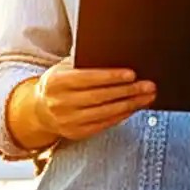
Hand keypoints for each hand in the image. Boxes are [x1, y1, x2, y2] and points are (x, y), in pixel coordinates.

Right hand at [31, 58, 156, 140]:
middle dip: (128, 91)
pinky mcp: (75, 133)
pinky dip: (121, 115)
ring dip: (129, 104)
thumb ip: (85, 63)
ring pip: (104, 112)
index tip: (132, 74)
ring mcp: (66, 120)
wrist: (40, 109)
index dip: (110, 76)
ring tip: (147, 96)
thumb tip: (118, 56)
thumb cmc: (60, 82)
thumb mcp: (65, 68)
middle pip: (99, 96)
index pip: (87, 78)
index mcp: (56, 82)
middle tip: (149, 85)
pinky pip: (102, 124)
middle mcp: (59, 103)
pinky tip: (134, 108)